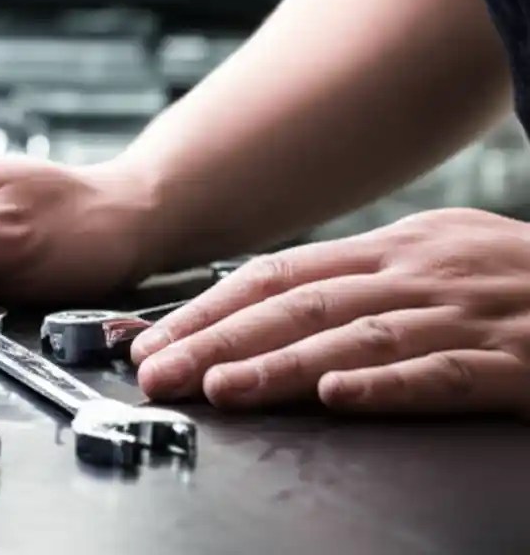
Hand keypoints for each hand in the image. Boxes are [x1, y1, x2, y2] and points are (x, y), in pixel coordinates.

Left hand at [131, 208, 529, 417]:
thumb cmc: (521, 283)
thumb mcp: (436, 261)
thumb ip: (358, 285)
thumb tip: (269, 313)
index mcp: (395, 247)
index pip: (277, 274)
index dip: (208, 307)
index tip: (151, 337)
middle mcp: (420, 271)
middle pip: (298, 304)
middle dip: (217, 339)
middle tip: (157, 369)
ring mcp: (468, 314)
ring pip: (355, 337)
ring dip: (279, 363)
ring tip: (222, 387)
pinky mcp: (516, 363)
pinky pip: (442, 374)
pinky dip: (385, 385)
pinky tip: (336, 397)